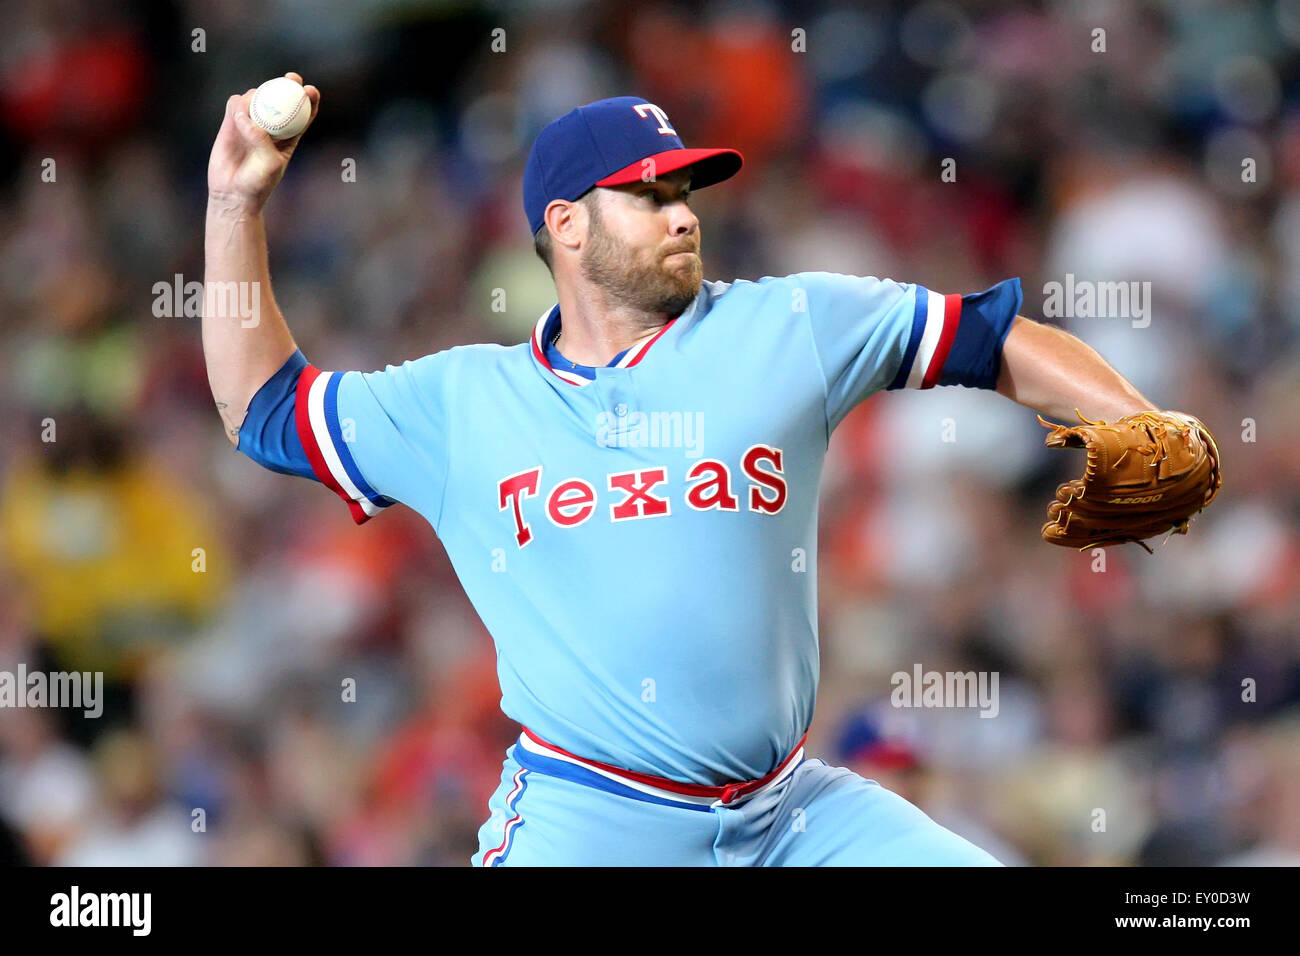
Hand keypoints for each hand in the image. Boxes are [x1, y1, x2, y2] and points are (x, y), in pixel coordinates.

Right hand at [207, 72, 319, 214]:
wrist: (232, 193)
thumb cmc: (258, 183)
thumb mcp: (270, 163)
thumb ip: (262, 139)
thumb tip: (247, 117)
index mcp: (290, 137)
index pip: (304, 114)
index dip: (309, 99)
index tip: (310, 90)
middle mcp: (271, 127)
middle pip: (282, 98)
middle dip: (290, 84)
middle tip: (291, 79)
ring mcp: (251, 123)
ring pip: (257, 97)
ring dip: (259, 94)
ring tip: (255, 107)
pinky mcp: (231, 124)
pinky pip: (235, 104)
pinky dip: (237, 104)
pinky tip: (237, 110)